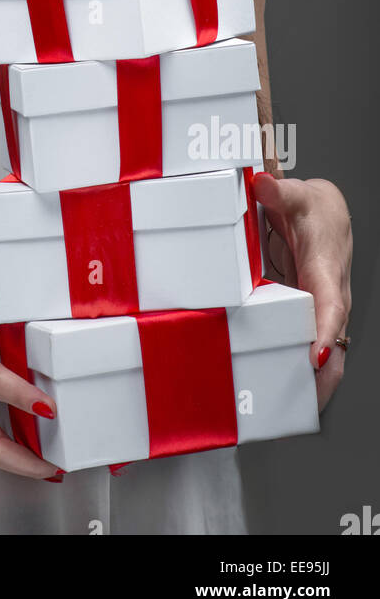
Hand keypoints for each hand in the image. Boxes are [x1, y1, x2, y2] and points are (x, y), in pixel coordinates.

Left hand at [251, 173, 351, 411]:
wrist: (327, 214)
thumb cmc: (315, 210)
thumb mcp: (299, 195)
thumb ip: (281, 192)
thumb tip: (265, 184)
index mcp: (327, 271)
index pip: (331, 305)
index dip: (325, 331)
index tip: (317, 355)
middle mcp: (329, 298)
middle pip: (332, 344)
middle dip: (321, 377)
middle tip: (299, 403)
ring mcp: (320, 312)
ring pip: (324, 356)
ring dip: (311, 385)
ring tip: (285, 414)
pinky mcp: (308, 318)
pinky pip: (307, 350)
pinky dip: (300, 376)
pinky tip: (279, 395)